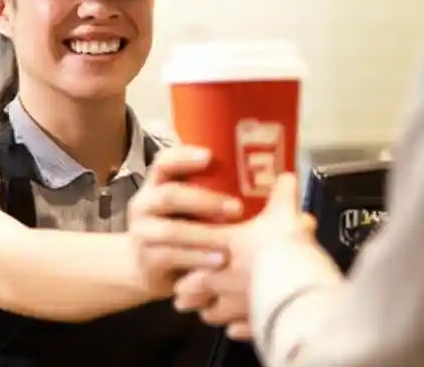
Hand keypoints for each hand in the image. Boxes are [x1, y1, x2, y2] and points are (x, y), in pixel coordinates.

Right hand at [127, 146, 244, 293]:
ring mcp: (142, 233)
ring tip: (231, 242)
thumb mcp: (189, 206)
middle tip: (237, 208)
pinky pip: (171, 257)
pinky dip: (197, 259)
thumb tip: (281, 178)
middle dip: (204, 200)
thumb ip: (216, 190)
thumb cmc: (181, 227)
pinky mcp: (147, 260)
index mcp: (156, 184)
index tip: (210, 156)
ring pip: (172, 230)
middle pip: (169, 195)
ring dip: (204, 235)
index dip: (184, 157)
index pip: (164, 162)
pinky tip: (219, 262)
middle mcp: (144, 204)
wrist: (146, 267)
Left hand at [172, 173, 312, 339]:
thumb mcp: (285, 215)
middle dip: (187, 286)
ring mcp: (235, 304)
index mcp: (225, 246)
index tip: (178, 243)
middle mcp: (223, 276)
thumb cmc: (286, 249)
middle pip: (194, 285)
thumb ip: (283, 196)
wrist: (298, 288)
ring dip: (208, 308)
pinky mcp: (251, 323)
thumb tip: (287, 176)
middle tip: (181, 285)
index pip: (196, 242)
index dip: (186, 241)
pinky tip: (233, 328)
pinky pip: (235, 329)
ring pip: (210, 311)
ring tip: (205, 307)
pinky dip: (233, 328)